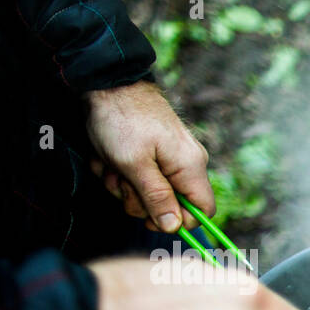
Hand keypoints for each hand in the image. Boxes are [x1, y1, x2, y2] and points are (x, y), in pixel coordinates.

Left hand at [84, 81, 214, 233]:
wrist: (107, 82)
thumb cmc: (122, 120)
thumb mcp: (134, 164)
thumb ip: (156, 198)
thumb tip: (174, 227)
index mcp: (190, 167)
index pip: (202, 211)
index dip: (178, 222)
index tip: (149, 220)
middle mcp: (186, 164)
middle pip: (171, 204)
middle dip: (139, 200)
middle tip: (120, 182)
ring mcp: (169, 157)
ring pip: (149, 192)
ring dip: (123, 185)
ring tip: (109, 164)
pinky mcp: (153, 152)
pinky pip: (138, 176)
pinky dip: (118, 172)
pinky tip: (107, 156)